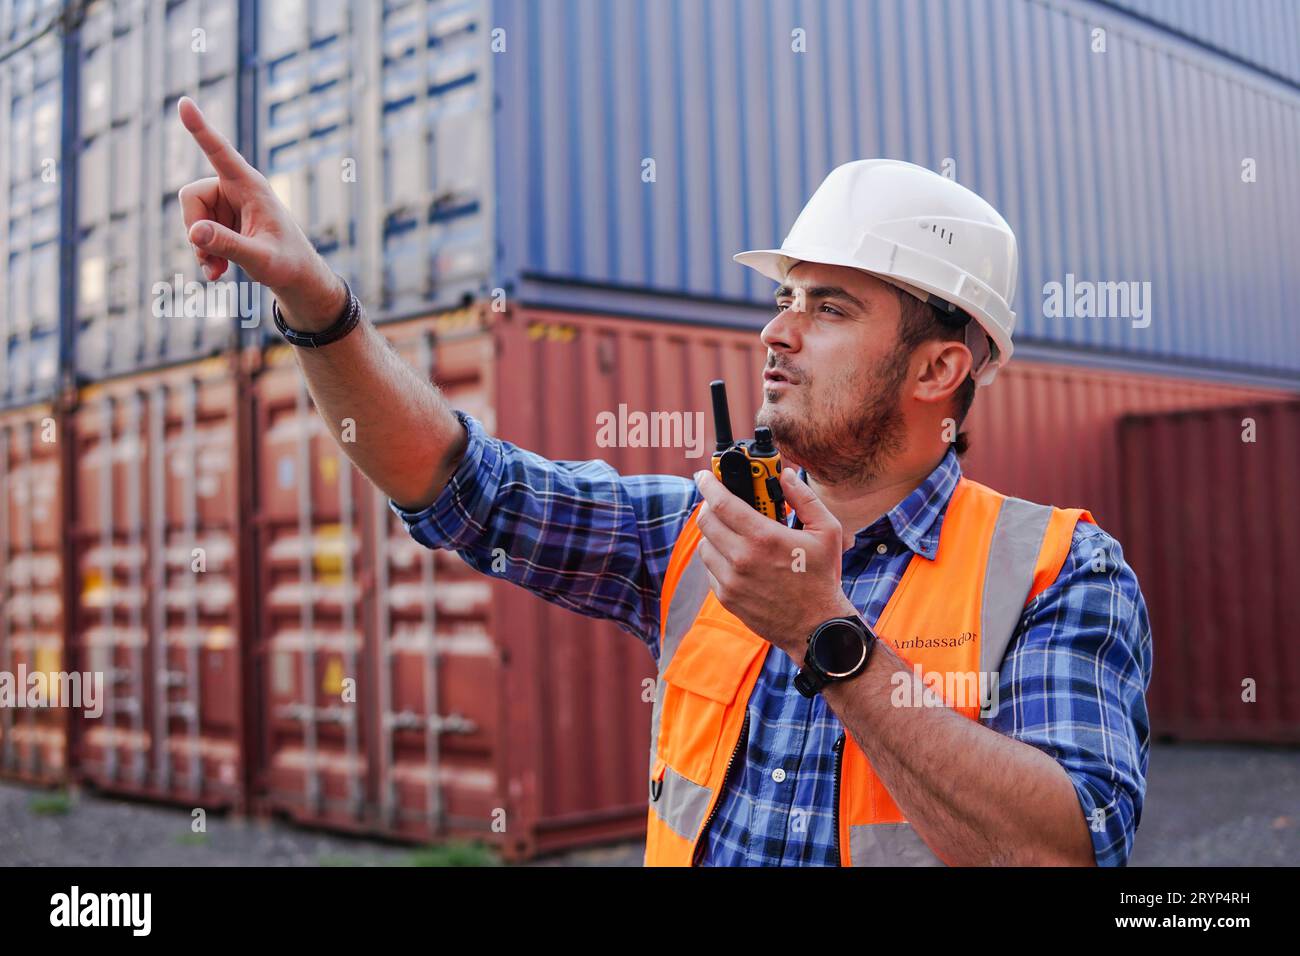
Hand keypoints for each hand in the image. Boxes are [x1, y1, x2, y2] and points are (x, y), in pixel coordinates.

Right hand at [176, 96, 345, 329]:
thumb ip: (228, 244)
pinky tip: (216, 273)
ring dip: (199, 246)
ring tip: (218, 270)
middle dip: (194, 229)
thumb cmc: (287, 264)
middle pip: (191, 197)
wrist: (297, 277)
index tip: (184, 102)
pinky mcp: (223, 220)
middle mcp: (236, 189)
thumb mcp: (259, 259)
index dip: (200, 129)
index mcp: (251, 186)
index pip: (220, 153)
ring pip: (191, 217)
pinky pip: (196, 231)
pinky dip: (203, 253)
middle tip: (209, 259)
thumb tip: (194, 232)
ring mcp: (227, 204)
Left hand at [693, 467, 856, 660]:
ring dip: (713, 532)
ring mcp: (731, 581)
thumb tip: (784, 475)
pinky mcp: (727, 598)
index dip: (708, 484)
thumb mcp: (827, 531)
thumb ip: (804, 498)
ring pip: (704, 545)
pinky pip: (710, 568)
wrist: (817, 627)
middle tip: (720, 501)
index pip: (721, 503)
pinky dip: (717, 557)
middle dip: (709, 505)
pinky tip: (737, 556)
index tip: (703, 475)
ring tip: (733, 531)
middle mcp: (742, 559)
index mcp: (764, 538)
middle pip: (706, 521)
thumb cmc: (823, 577)